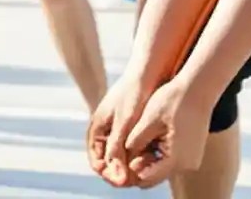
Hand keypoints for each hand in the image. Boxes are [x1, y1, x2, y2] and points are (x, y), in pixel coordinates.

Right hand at [87, 73, 154, 187]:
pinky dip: (142, 155)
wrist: (149, 69)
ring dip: (133, 165)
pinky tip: (154, 158)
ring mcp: (118, 129)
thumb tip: (116, 179)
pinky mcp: (132, 127)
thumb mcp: (125, 123)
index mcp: (96, 130)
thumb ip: (117, 149)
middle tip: (139, 179)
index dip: (111, 175)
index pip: (97, 163)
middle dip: (123, 172)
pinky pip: (134, 148)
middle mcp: (105, 132)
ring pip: (124, 156)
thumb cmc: (134, 93)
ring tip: (147, 168)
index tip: (126, 181)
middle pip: (110, 162)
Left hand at [122, 80, 209, 188]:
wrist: (198, 88)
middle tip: (125, 147)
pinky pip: (170, 160)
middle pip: (154, 175)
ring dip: (148, 158)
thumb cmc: (173, 100)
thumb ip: (134, 142)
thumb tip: (121, 157)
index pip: (145, 179)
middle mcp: (186, 165)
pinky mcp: (192, 153)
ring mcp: (191, 160)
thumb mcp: (148, 120)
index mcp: (176, 160)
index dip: (129, 170)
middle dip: (138, 165)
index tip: (120, 155)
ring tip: (136, 140)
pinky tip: (149, 137)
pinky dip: (158, 153)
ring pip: (161, 167)